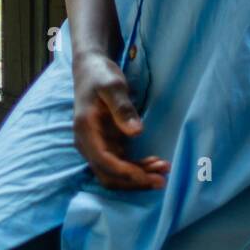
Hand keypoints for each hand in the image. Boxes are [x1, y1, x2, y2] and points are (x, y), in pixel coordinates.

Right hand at [71, 50, 168, 190]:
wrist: (91, 69)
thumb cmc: (101, 75)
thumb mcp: (113, 86)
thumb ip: (122, 108)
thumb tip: (137, 132)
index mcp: (85, 131)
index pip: (104, 161)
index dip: (126, 172)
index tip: (149, 176)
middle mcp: (88, 144)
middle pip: (109, 175)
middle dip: (135, 180)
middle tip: (162, 179)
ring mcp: (97, 146)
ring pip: (116, 174)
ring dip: (138, 177)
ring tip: (164, 171)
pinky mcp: (107, 145)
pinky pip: (121, 164)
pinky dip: (137, 168)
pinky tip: (155, 163)